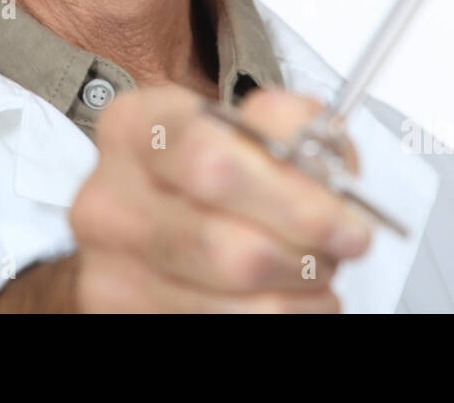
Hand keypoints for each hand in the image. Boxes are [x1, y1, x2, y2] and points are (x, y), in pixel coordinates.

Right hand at [0, 86, 374, 311]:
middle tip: (338, 249)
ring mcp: (108, 266)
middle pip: (229, 249)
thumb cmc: (208, 170)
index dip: (293, 201)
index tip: (345, 222)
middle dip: (305, 256)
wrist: (153, 220)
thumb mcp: (248, 126)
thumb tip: (317, 158)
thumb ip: (289, 125)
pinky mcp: (121, 314)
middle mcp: (108, 198)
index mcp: (137, 128)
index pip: (214, 164)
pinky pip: (220, 327)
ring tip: (311, 273)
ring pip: (231, 304)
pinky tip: (282, 295)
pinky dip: (276, 317)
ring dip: (297, 296)